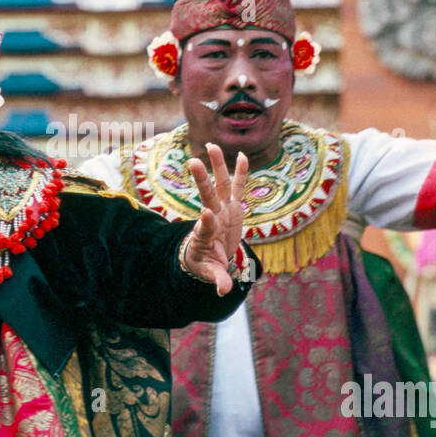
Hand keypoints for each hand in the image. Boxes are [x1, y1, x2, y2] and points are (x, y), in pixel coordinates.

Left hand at [184, 143, 248, 295]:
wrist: (211, 256)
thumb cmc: (208, 265)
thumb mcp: (211, 274)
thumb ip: (217, 279)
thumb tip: (223, 291)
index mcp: (206, 236)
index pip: (205, 228)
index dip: (206, 222)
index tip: (206, 214)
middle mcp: (213, 218)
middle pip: (207, 197)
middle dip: (201, 180)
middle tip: (193, 161)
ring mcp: (223, 210)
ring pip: (220, 185)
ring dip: (216, 166)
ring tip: (211, 146)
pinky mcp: (233, 207)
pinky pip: (237, 187)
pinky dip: (240, 172)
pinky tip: (242, 155)